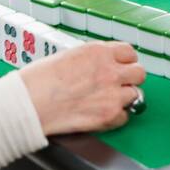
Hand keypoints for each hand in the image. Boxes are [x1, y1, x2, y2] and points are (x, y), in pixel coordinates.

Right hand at [20, 41, 146, 134]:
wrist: (29, 103)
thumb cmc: (40, 80)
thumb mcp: (70, 55)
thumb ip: (93, 59)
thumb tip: (103, 64)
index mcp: (99, 52)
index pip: (129, 53)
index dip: (125, 61)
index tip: (121, 67)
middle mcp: (110, 70)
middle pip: (139, 73)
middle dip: (130, 79)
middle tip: (118, 85)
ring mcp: (112, 94)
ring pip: (134, 95)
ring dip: (123, 98)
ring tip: (105, 102)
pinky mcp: (109, 115)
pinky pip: (124, 117)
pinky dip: (115, 118)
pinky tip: (100, 114)